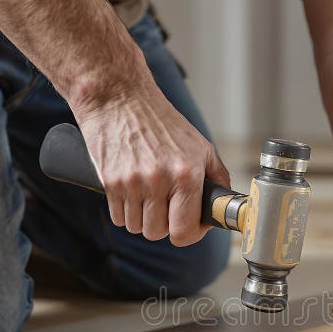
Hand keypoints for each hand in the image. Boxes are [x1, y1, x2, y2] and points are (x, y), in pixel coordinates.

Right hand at [72, 74, 230, 244]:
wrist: (119, 98)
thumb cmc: (161, 121)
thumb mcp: (201, 146)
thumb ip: (217, 179)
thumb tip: (223, 208)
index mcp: (186, 174)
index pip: (185, 231)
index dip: (189, 233)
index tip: (189, 225)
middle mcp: (158, 180)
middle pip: (158, 234)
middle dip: (164, 225)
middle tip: (166, 206)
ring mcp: (131, 183)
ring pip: (138, 228)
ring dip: (144, 218)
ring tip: (148, 195)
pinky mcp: (109, 182)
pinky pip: (119, 218)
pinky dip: (126, 211)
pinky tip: (133, 191)